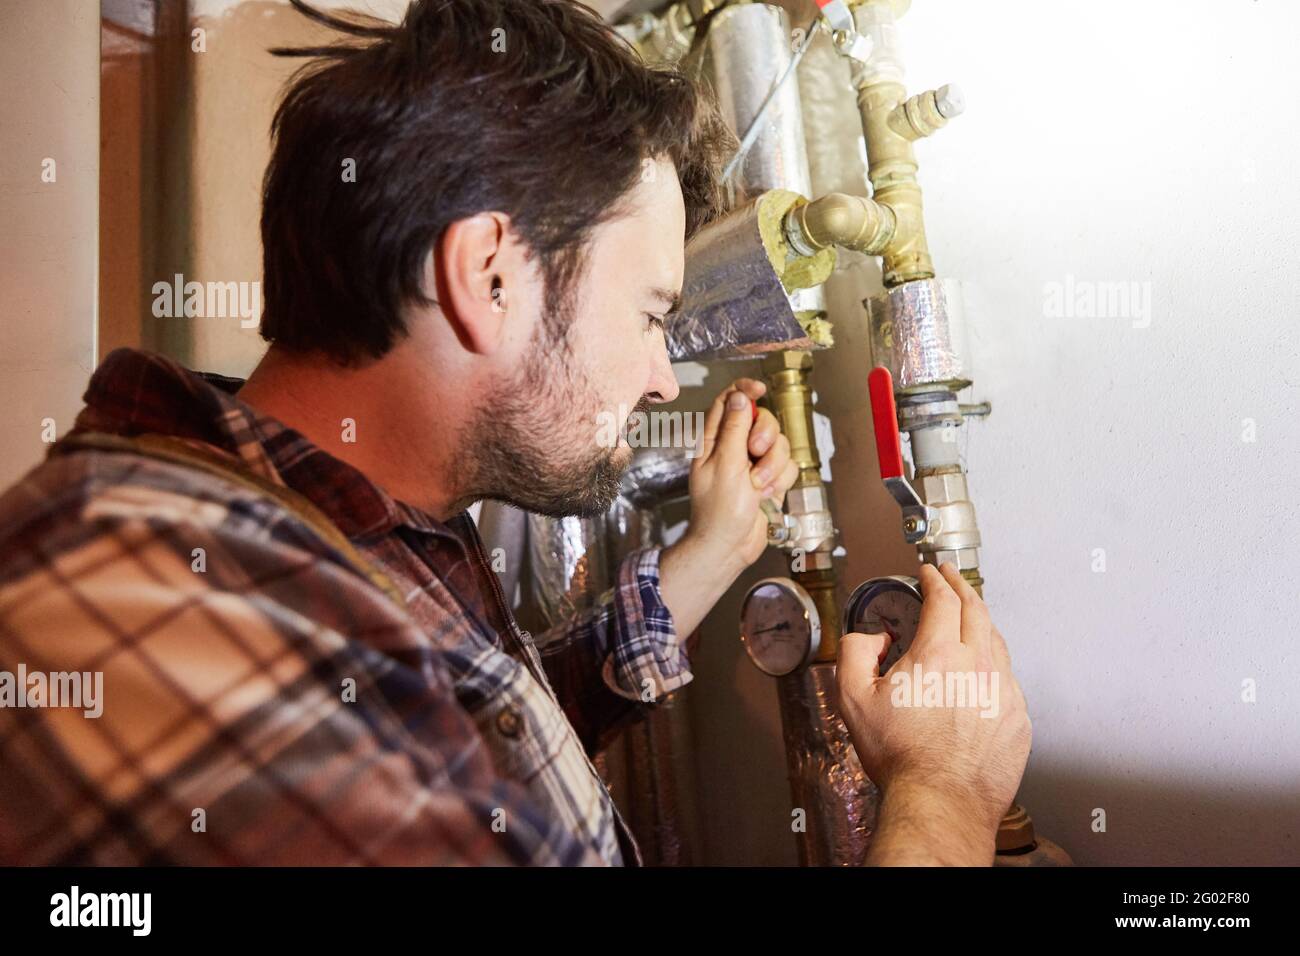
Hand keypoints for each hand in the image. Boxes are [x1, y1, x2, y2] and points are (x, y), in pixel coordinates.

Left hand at [683, 379, 795, 573]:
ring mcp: (752, 464)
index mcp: (714, 440)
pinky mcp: (768, 479)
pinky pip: (786, 467)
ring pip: (778, 445)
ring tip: (758, 487)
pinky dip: (779, 481)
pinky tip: (765, 496)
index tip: (761, 389)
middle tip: (756, 453)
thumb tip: (740, 396)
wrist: (729, 547)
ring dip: (773, 466)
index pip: (729, 400)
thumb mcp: (726, 464)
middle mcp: (733, 448)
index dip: (745, 390)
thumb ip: (735, 428)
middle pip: (761, 420)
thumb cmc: (719, 511)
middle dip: (766, 437)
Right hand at [837, 563, 1031, 864]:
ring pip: (998, 641)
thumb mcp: (854, 698)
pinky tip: (982, 670)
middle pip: (977, 609)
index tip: (930, 572)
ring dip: (982, 621)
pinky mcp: (1017, 718)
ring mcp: (1004, 692)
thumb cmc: (901, 757)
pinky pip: (1009, 677)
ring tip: (969, 618)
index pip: (943, 599)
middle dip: (962, 587)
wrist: (940, 801)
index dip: (935, 578)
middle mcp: (979, 666)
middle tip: (952, 578)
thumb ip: (856, 652)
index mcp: (939, 654)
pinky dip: (995, 662)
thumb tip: (872, 637)